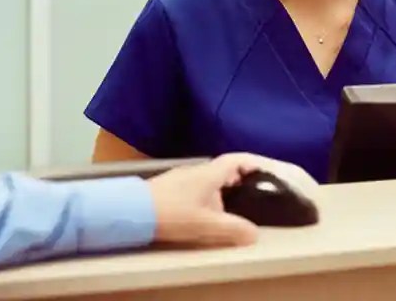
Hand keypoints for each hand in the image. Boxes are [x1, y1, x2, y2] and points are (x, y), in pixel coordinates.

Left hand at [148, 153, 265, 246]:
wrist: (131, 211)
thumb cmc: (172, 213)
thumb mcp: (206, 225)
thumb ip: (233, 229)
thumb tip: (254, 234)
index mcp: (210, 174)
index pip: (236, 159)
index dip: (252, 162)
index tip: (264, 171)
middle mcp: (196, 171)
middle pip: (223, 169)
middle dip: (239, 179)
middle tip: (251, 193)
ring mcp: (180, 178)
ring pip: (208, 179)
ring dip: (221, 189)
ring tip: (229, 208)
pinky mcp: (168, 188)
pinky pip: (195, 187)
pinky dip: (205, 195)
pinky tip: (202, 213)